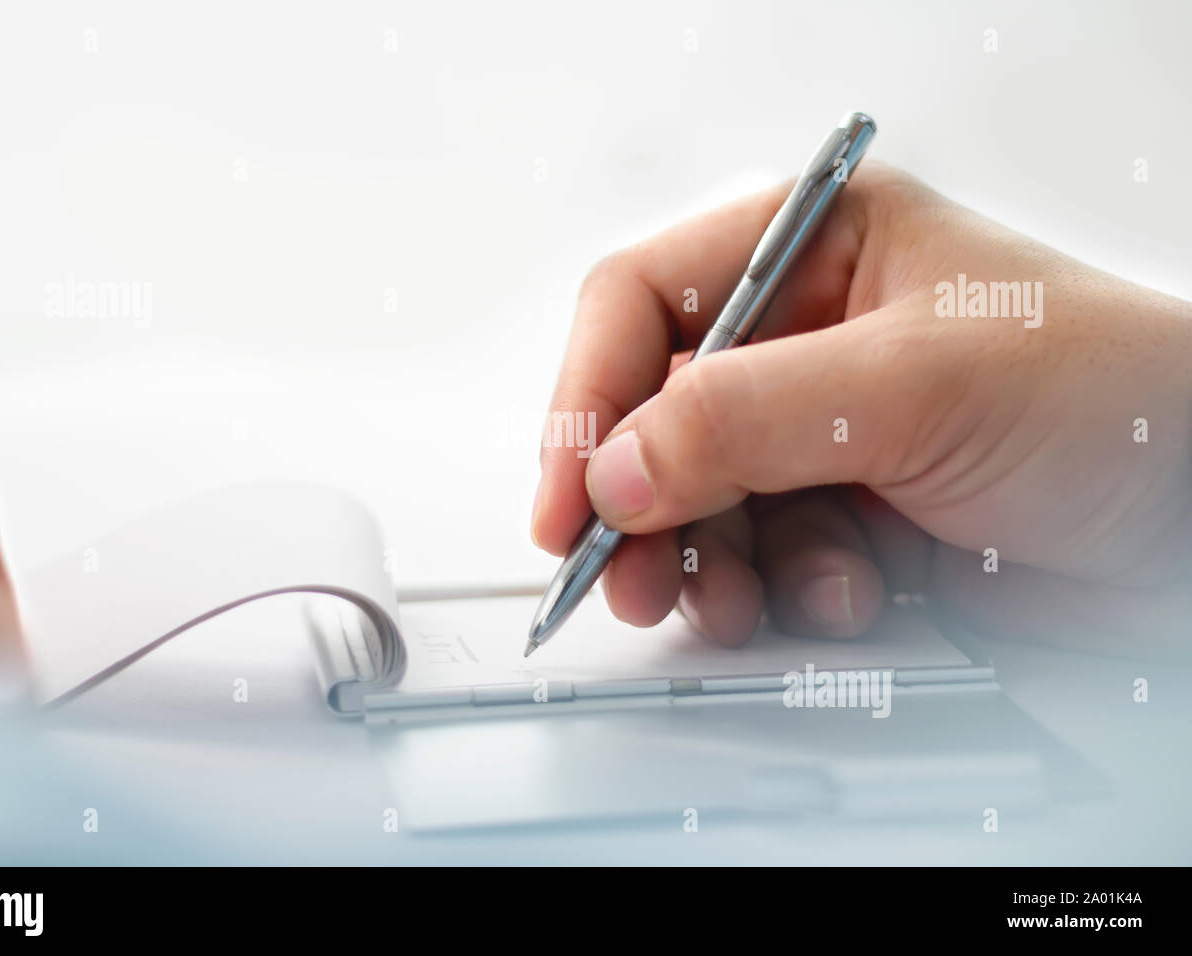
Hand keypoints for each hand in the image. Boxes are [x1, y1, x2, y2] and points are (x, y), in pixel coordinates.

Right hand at [532, 164, 1191, 658]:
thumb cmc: (1119, 398)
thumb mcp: (917, 383)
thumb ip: (747, 416)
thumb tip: (614, 468)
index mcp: (816, 250)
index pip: (643, 305)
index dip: (588, 398)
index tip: (570, 498)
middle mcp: (807, 338)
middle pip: (654, 416)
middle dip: (637, 504)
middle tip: (627, 576)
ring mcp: (823, 435)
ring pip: (698, 503)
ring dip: (710, 564)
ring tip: (736, 601)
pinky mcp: (846, 516)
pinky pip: (761, 560)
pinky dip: (784, 593)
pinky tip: (844, 596)